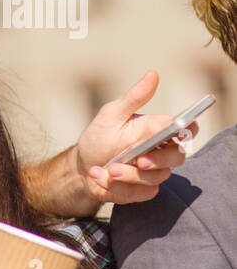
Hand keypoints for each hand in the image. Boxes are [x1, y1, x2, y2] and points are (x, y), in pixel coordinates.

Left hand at [75, 70, 195, 204]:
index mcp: (157, 130)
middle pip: (177, 157)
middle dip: (158, 160)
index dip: (189, 130)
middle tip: (139, 159)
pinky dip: (118, 187)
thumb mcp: (111, 114)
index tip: (178, 131)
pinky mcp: (142, 190)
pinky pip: (141, 194)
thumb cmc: (99, 137)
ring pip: (156, 177)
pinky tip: (101, 177)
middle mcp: (160, 152)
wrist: (81, 167)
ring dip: (129, 175)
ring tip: (108, 170)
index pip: (186, 129)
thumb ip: (133, 98)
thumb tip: (153, 74)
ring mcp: (153, 172)